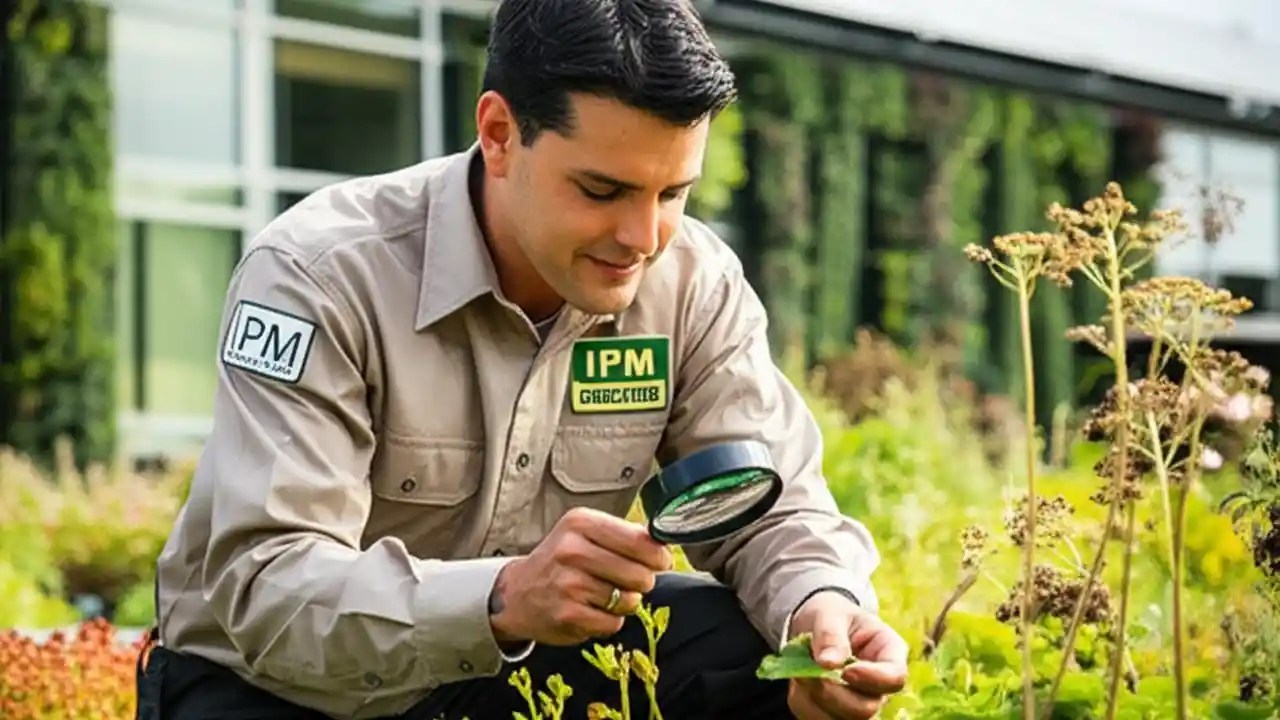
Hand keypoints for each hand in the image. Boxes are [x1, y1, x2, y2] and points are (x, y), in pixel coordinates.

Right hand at [488, 507, 672, 645]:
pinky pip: (614, 622)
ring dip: (624, 602)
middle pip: (640, 573)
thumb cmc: (560, 561)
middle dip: (642, 581)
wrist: (517, 593)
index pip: (640, 540)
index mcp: (581, 523)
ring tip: (602, 595)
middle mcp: (572, 550)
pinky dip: (609, 620)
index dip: (658, 555)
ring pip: (629, 600)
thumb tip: (664, 545)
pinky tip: (590, 610)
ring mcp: (569, 584)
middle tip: (626, 581)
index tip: (661, 561)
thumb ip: (623, 535)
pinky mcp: (569, 615)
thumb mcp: (584, 533)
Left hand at [785, 591, 908, 718]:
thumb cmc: (831, 616)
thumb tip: (828, 662)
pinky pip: (818, 719)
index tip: (845, 670)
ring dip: (813, 700)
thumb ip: (831, 634)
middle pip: (866, 709)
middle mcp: (879, 686)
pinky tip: (799, 683)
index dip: (872, 679)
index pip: (895, 677)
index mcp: (890, 653)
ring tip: (800, 673)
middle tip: (806, 672)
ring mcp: (859, 703)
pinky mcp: (836, 713)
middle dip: (832, 694)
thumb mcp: (830, 613)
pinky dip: (802, 703)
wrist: (816, 627)